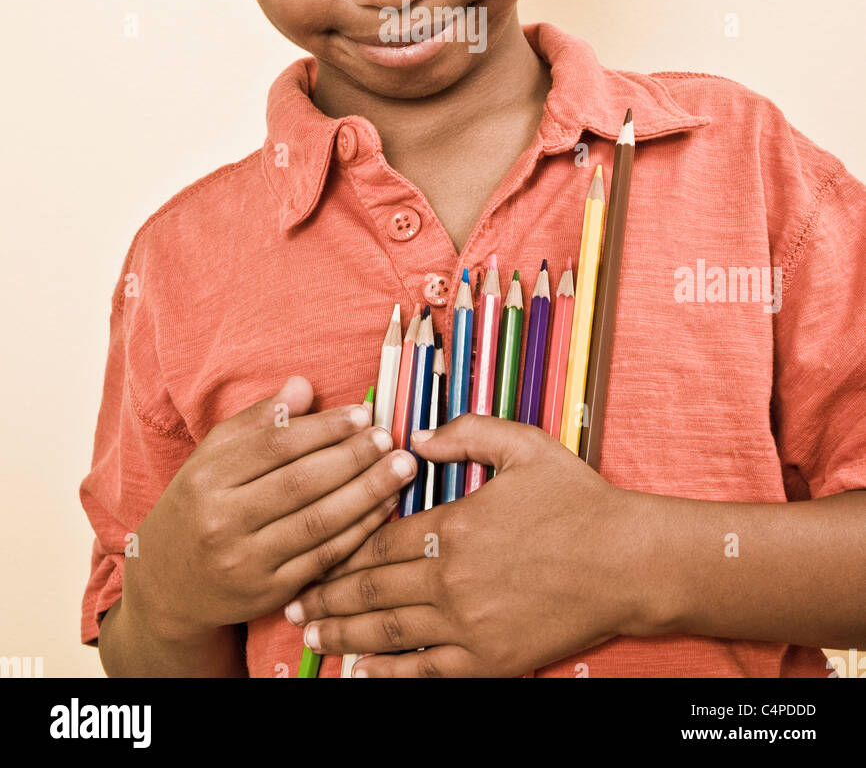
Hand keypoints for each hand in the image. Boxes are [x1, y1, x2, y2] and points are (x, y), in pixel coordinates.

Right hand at [123, 375, 417, 642]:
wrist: (167, 586)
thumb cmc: (198, 506)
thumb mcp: (212, 457)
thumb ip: (258, 421)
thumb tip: (303, 386)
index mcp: (206, 478)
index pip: (276, 446)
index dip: (324, 428)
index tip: (362, 413)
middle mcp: (222, 521)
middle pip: (301, 483)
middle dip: (354, 458)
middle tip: (389, 439)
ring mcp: (245, 562)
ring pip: (318, 522)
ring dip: (368, 493)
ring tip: (400, 468)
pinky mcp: (268, 594)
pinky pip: (323, 558)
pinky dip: (359, 531)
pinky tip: (384, 507)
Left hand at [285, 414, 649, 676]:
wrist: (629, 562)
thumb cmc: (577, 501)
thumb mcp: (523, 445)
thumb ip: (466, 432)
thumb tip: (415, 438)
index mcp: (453, 523)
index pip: (377, 540)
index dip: (340, 548)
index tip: (314, 553)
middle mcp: (450, 577)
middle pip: (371, 588)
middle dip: (328, 596)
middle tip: (296, 602)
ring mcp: (467, 623)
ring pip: (388, 632)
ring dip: (345, 635)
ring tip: (314, 635)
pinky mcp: (489, 659)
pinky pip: (426, 672)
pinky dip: (389, 674)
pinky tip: (363, 673)